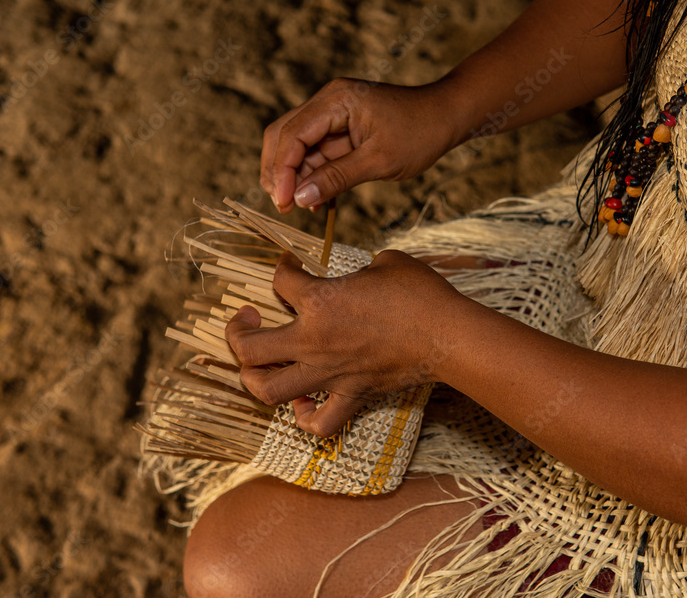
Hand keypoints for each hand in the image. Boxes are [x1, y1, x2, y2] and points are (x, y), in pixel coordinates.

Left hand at [224, 250, 466, 435]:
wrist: (448, 336)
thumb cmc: (420, 294)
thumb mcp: (385, 262)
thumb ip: (359, 267)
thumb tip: (357, 273)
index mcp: (319, 300)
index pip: (279, 281)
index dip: (282, 266)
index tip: (291, 263)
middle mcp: (314, 341)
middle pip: (249, 348)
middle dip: (237, 331)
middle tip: (247, 319)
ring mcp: (330, 374)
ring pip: (269, 391)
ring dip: (254, 379)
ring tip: (258, 366)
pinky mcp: (352, 395)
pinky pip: (319, 423)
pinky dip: (304, 418)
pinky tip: (302, 403)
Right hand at [260, 80, 460, 212]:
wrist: (448, 115)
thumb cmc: (421, 133)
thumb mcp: (380, 161)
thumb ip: (337, 178)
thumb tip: (299, 198)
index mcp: (336, 100)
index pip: (292, 135)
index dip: (281, 171)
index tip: (283, 203)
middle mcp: (328, 101)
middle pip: (284, 136)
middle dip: (279, 173)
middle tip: (284, 208)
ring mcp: (333, 113)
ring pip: (296, 146)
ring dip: (296, 177)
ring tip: (303, 208)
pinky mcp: (340, 126)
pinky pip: (316, 151)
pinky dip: (313, 175)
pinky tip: (317, 200)